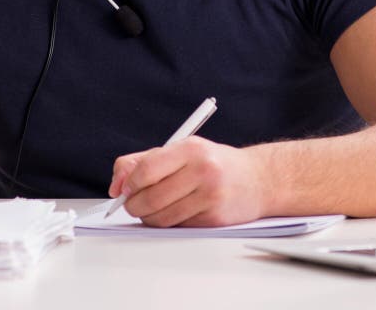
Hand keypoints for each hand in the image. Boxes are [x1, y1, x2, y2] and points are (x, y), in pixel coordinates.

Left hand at [108, 136, 269, 227]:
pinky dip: (168, 224)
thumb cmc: (214, 163)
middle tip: (131, 205)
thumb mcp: (181, 150)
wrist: (258, 179)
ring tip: (149, 210)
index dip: (129, 183)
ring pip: (162, 217)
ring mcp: (210, 196)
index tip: (123, 189)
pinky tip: (172, 214)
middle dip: (134, 205)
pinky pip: (178, 227)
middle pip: (151, 197)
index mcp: (190, 149)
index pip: (147, 169)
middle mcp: (202, 171)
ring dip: (148, 218)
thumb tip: (117, 184)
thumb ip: (144, 161)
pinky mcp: (215, 219)